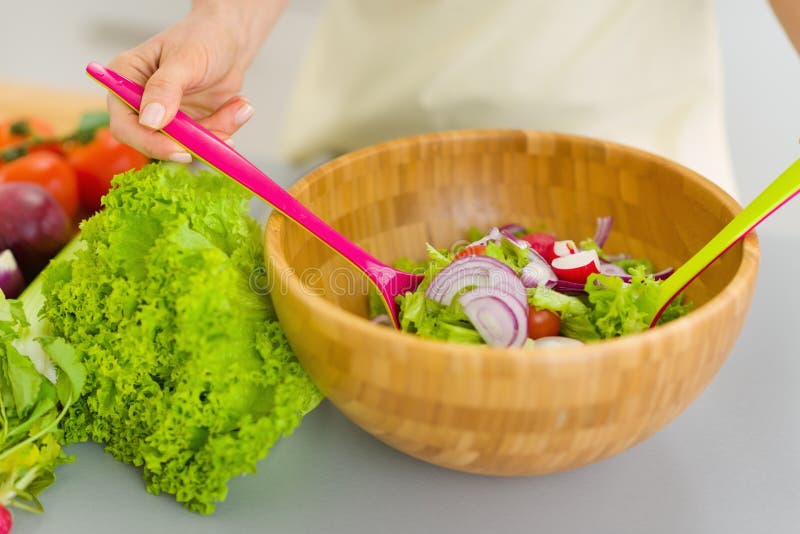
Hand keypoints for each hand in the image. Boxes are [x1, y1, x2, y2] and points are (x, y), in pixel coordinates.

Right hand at [107, 0, 285, 161]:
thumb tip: (150, 121)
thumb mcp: (184, 59)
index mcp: (125, 80)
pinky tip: (239, 106)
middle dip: (191, 143)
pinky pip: (206, 142)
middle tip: (220, 138)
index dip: (149, 142)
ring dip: (217, 132)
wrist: (229, 40)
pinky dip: (226, 128)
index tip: (179, 150)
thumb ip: (165, 89)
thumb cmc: (201, 38)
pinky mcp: (190, 127)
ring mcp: (166, 117)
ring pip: (186, 146)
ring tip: (238, 105)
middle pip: (154, 143)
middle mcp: (141, 103)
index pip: (125, 124)